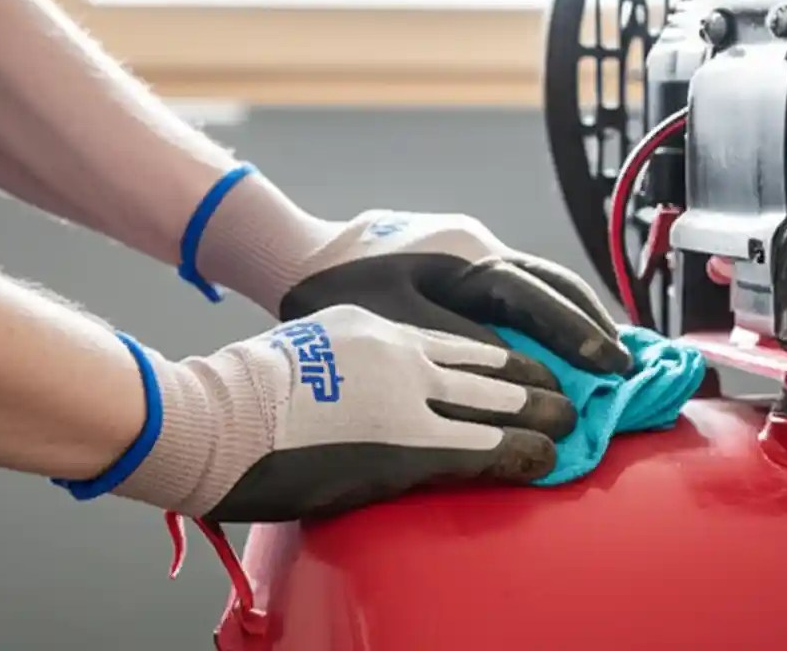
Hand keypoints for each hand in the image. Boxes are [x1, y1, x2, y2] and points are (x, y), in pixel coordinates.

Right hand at [113, 305, 574, 521]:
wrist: (210, 414)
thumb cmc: (244, 391)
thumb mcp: (310, 350)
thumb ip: (353, 359)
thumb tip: (368, 385)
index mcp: (380, 326)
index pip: (464, 336)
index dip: (510, 353)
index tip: (538, 364)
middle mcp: (404, 352)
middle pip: (495, 362)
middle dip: (543, 378)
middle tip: (576, 390)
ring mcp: (409, 396)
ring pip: (501, 400)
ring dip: (545, 415)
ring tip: (575, 423)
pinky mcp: (406, 443)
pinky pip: (484, 447)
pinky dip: (522, 452)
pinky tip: (545, 459)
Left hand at [276, 210, 630, 374]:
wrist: (293, 252)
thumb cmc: (336, 288)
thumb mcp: (394, 323)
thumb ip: (460, 345)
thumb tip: (524, 372)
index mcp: (465, 255)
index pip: (538, 296)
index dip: (579, 334)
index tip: (615, 365)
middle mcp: (476, 244)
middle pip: (551, 281)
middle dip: (590, 321)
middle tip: (625, 363)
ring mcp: (468, 247)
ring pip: (537, 281)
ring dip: (570, 316)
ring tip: (602, 354)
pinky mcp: (456, 259)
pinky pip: (514, 286)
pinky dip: (541, 313)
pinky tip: (550, 341)